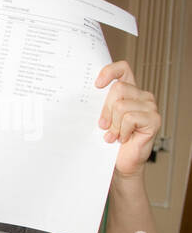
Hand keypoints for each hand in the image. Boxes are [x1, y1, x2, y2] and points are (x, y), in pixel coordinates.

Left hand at [96, 61, 160, 177]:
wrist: (119, 163)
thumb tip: (80, 96)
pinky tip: (123, 138)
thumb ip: (97, 105)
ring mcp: (149, 107)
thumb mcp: (100, 119)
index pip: (122, 69)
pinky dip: (121, 131)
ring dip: (113, 124)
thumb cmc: (109, 141)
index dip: (110, 71)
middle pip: (118, 89)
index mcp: (128, 91)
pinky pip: (129, 118)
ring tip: (113, 135)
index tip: (97, 85)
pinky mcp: (153, 119)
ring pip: (121, 105)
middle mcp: (141, 96)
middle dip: (105, 110)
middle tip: (103, 126)